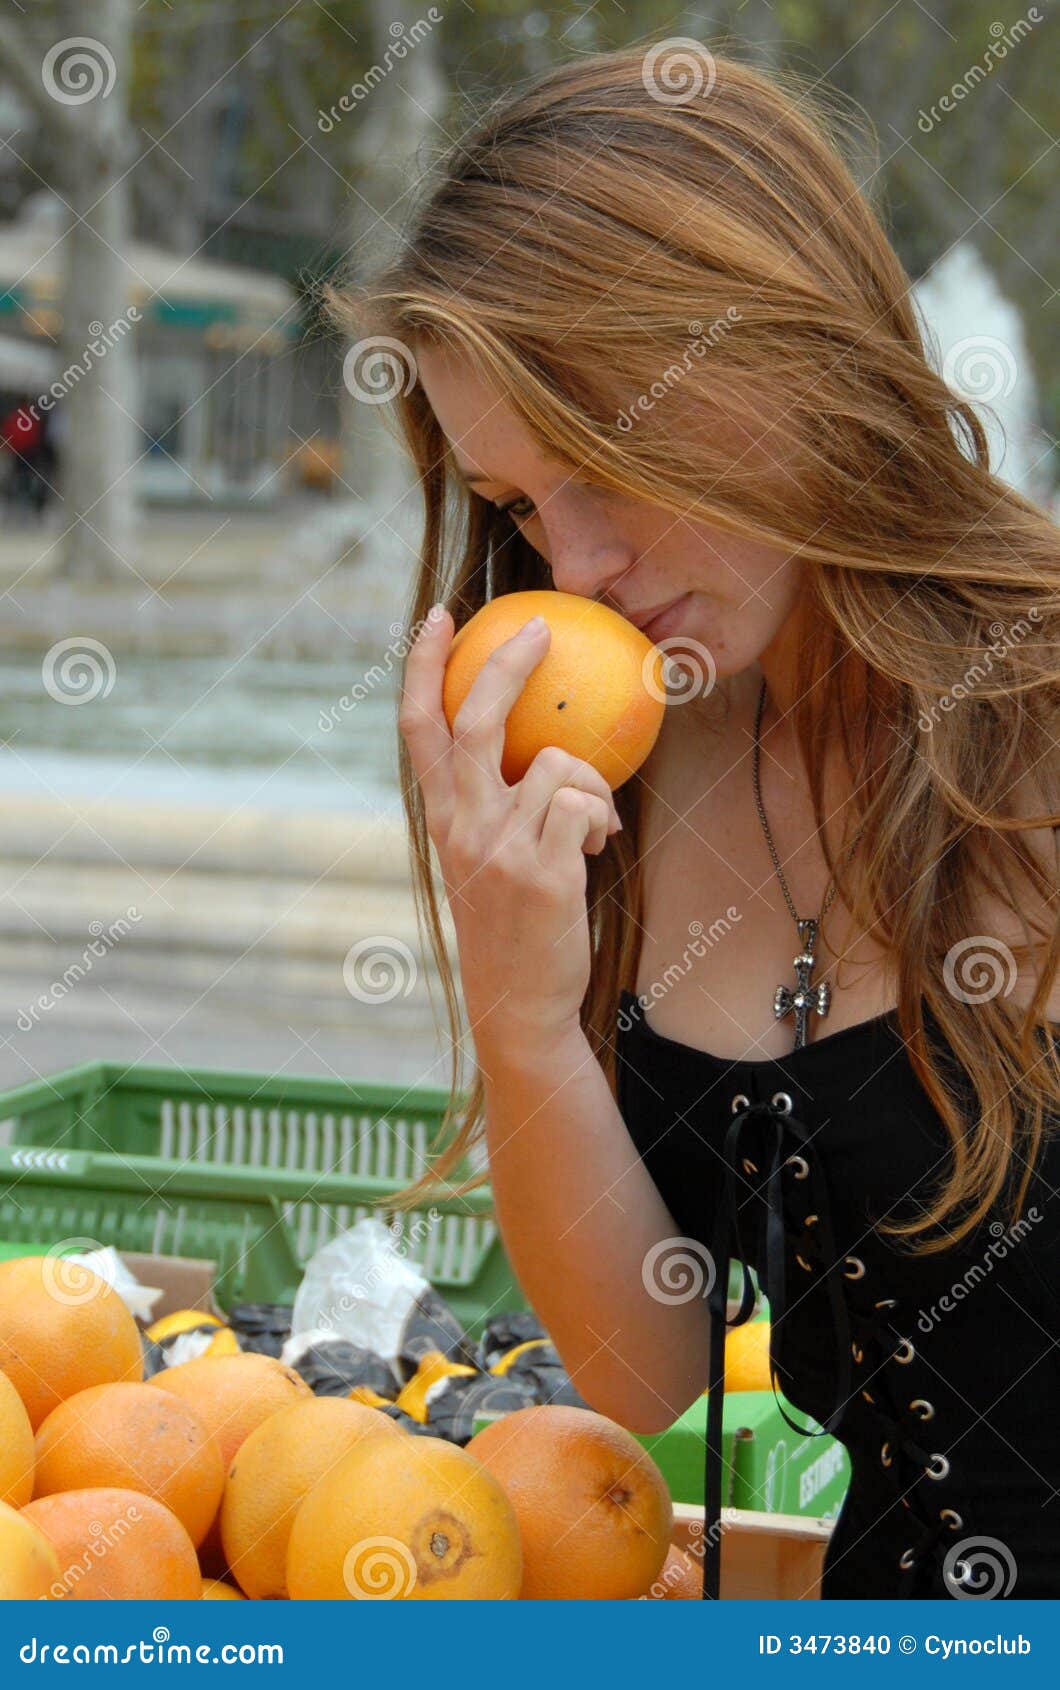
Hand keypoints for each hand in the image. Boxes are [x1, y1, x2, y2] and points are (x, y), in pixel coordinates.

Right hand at [399, 604, 621, 1047]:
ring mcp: (500, 848)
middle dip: (507, 663)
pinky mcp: (543, 871)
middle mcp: (462, 826)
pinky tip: (598, 845)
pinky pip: (585, 803)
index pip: (420, 726)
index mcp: (441, 818)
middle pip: (479, 719)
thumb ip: (495, 805)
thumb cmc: (511, 926)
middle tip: (539, 630)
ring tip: (592, 823)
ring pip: (559, 763)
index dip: (424, 666)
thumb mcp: (484, 858)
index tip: (440, 619)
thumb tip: (544, 749)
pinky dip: (600, 815)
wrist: (517, 1004)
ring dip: (591, 783)